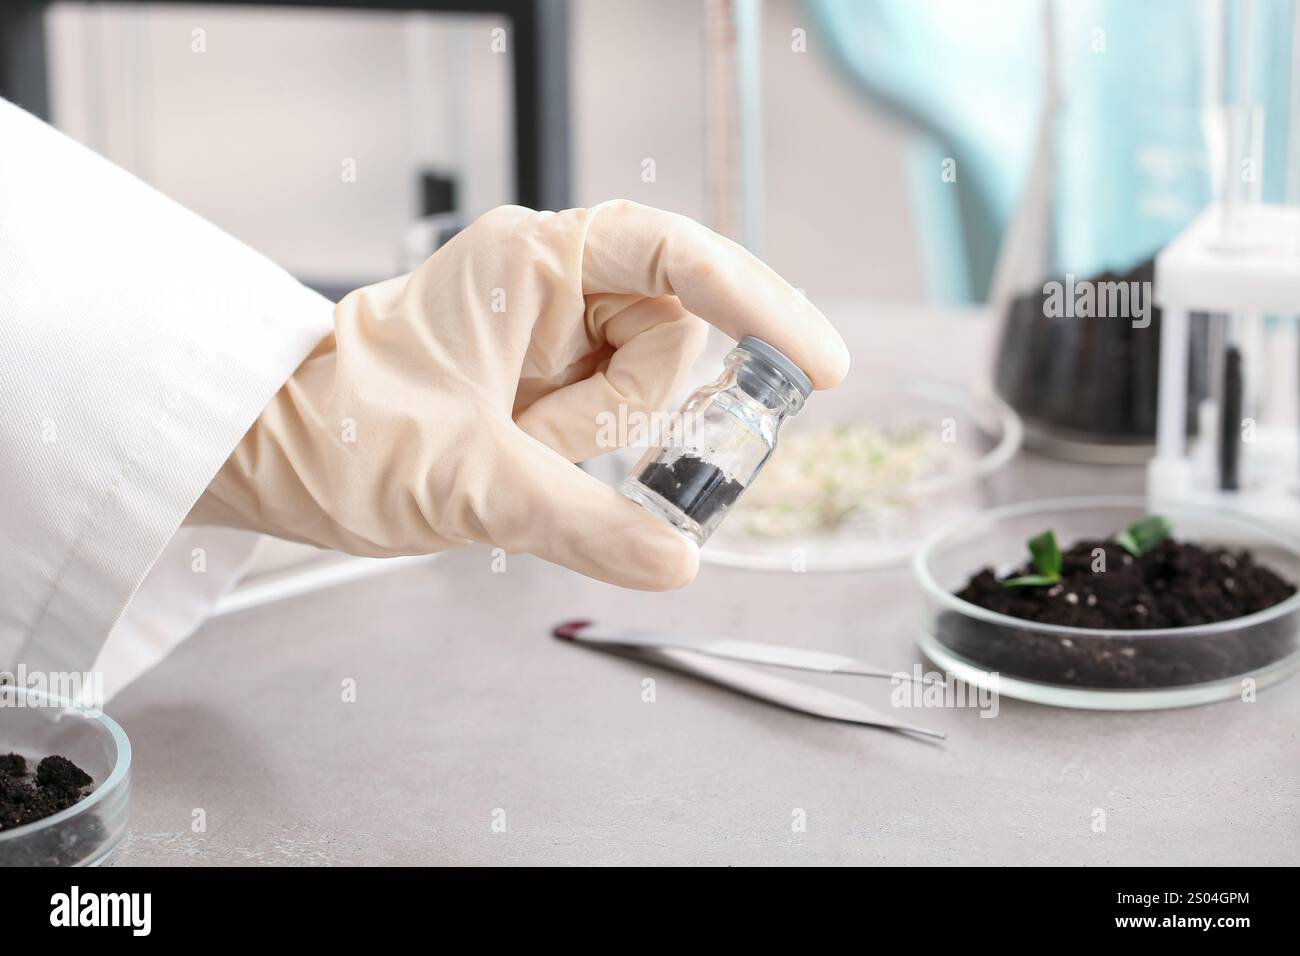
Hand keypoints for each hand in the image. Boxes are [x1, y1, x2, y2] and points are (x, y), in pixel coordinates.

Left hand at [189, 201, 848, 588]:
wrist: (266, 450)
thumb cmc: (338, 429)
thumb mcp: (470, 484)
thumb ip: (584, 524)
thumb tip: (681, 562)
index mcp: (536, 264)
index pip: (678, 257)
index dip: (759, 303)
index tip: (818, 367)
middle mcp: (551, 287)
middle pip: (670, 343)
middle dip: (623, 414)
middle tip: (541, 447)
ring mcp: (548, 336)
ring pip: (642, 393)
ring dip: (591, 444)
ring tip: (507, 456)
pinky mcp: (541, 382)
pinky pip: (609, 421)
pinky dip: (586, 458)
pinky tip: (525, 466)